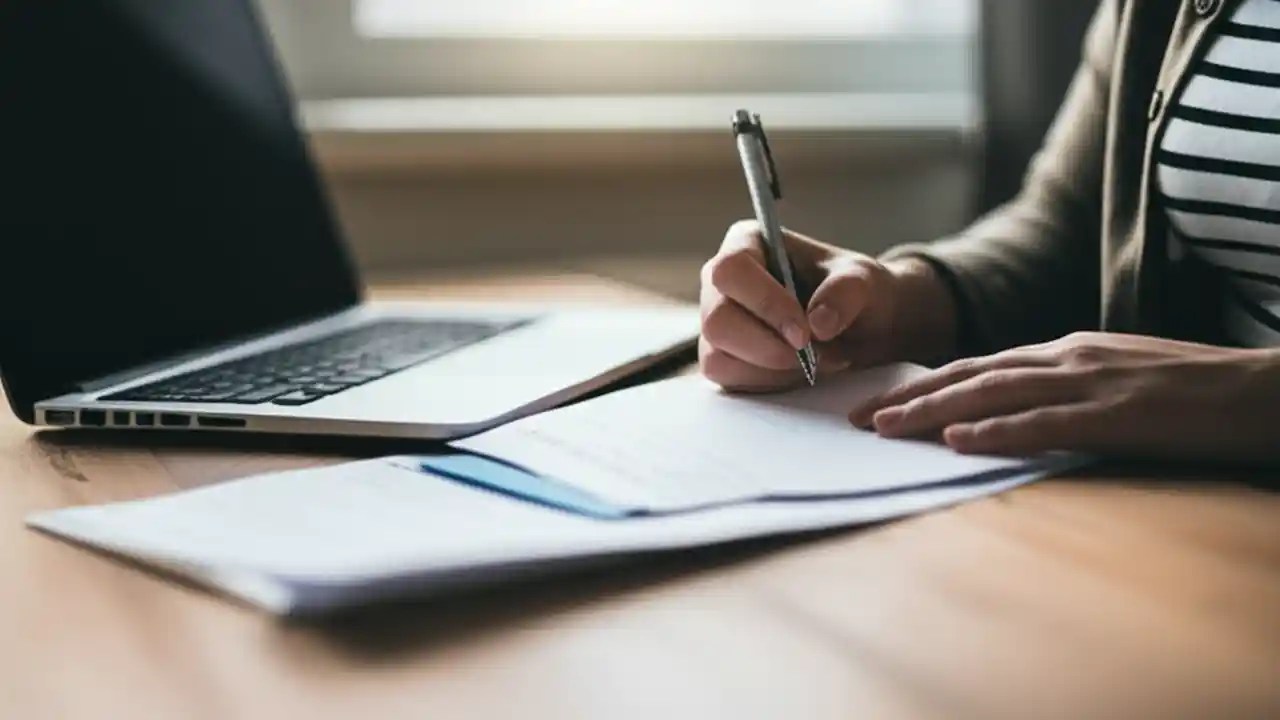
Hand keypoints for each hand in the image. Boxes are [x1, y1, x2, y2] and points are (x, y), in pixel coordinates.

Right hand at [699, 221, 954, 391]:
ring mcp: (717, 323)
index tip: (804, 332)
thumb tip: (818, 324)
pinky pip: (728, 380)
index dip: (764, 304)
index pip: (731, 271)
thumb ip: (846, 292)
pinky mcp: (722, 359)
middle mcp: (721, 283)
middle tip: (812, 355)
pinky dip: (767, 383)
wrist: (861, 327)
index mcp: (747, 244)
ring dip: (771, 369)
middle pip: (717, 320)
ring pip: (716, 357)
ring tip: (814, 361)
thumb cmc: (854, 292)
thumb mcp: (864, 281)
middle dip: (767, 347)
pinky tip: (797, 372)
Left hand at [851, 332, 1279, 462]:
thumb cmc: (1190, 390)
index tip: (878, 404)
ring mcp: (1091, 382)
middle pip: (971, 374)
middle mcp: (1067, 357)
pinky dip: (998, 430)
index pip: (978, 365)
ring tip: (885, 428)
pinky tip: (960, 440)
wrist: (1264, 389)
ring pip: (994, 392)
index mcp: (1065, 350)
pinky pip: (1046, 423)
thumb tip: (1012, 409)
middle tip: (856, 419)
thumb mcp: (1115, 378)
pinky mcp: (1118, 414)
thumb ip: (1064, 389)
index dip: (924, 385)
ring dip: (933, 411)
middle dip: (908, 398)